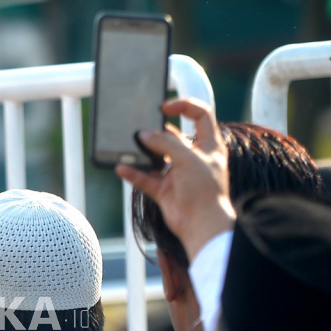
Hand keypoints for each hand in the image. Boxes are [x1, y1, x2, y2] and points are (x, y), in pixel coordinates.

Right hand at [117, 98, 235, 260]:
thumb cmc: (205, 190)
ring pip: (156, 157)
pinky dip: (133, 173)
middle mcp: (193, 157)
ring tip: (128, 147)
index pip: (200, 115)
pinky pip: (145, 177)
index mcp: (208, 146)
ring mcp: (178, 173)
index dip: (185, 106)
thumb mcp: (188, 159)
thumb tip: (144, 135)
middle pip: (173, 136)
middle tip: (141, 128)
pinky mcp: (164, 189)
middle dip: (156, 132)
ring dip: (142, 153)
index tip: (165, 107)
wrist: (201, 225)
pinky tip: (121, 168)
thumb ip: (166, 143)